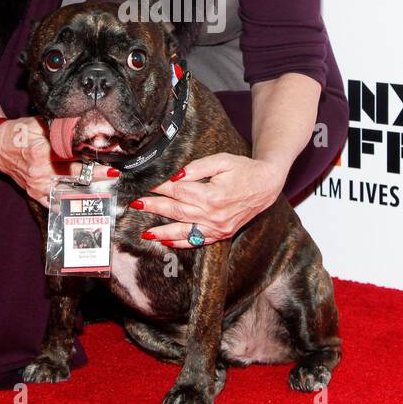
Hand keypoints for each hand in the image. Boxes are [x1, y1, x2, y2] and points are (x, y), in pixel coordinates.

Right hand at [0, 116, 118, 205]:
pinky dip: (69, 204)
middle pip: (75, 176)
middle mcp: (41, 172)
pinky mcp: (34, 193)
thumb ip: (60, 127)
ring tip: (105, 190)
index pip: (74, 157)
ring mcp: (37, 186)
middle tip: (113, 175)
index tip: (109, 159)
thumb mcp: (38, 124)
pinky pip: (54, 203)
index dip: (92, 157)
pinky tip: (84, 205)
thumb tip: (83, 126)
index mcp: (42, 153)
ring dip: (87, 192)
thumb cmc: (18, 132)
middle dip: (96, 176)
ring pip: (68, 192)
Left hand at [134, 153, 286, 247]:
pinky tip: (167, 242)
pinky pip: (198, 241)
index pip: (179, 191)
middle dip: (154, 207)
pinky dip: (181, 243)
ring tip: (144, 233)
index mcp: (213, 195)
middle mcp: (215, 215)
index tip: (146, 185)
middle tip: (136, 204)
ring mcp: (219, 228)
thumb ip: (198, 167)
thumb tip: (175, 175)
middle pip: (177, 211)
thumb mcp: (222, 160)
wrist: (267, 185)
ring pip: (184, 231)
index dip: (161, 187)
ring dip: (162, 232)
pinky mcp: (222, 234)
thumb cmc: (244, 169)